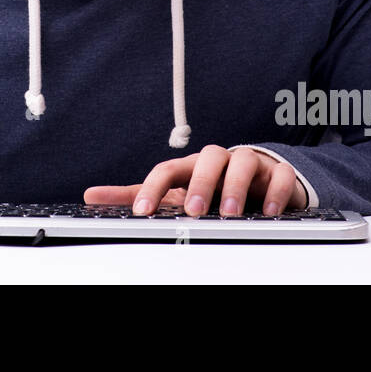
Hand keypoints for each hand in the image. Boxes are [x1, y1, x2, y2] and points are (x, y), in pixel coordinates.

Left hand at [84, 145, 306, 216]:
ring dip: (235, 185)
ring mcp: (251, 164)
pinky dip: (274, 191)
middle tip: (193, 211)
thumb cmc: (210, 188)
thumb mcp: (173, 193)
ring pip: (244, 161)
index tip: (142, 211)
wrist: (258, 183)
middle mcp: (220, 160)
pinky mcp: (278, 174)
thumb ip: (135, 195)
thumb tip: (90, 195)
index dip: (153, 186)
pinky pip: (280, 175)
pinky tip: (266, 211)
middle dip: (201, 183)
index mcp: (192, 165)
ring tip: (228, 213)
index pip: (169, 168)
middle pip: (209, 158)